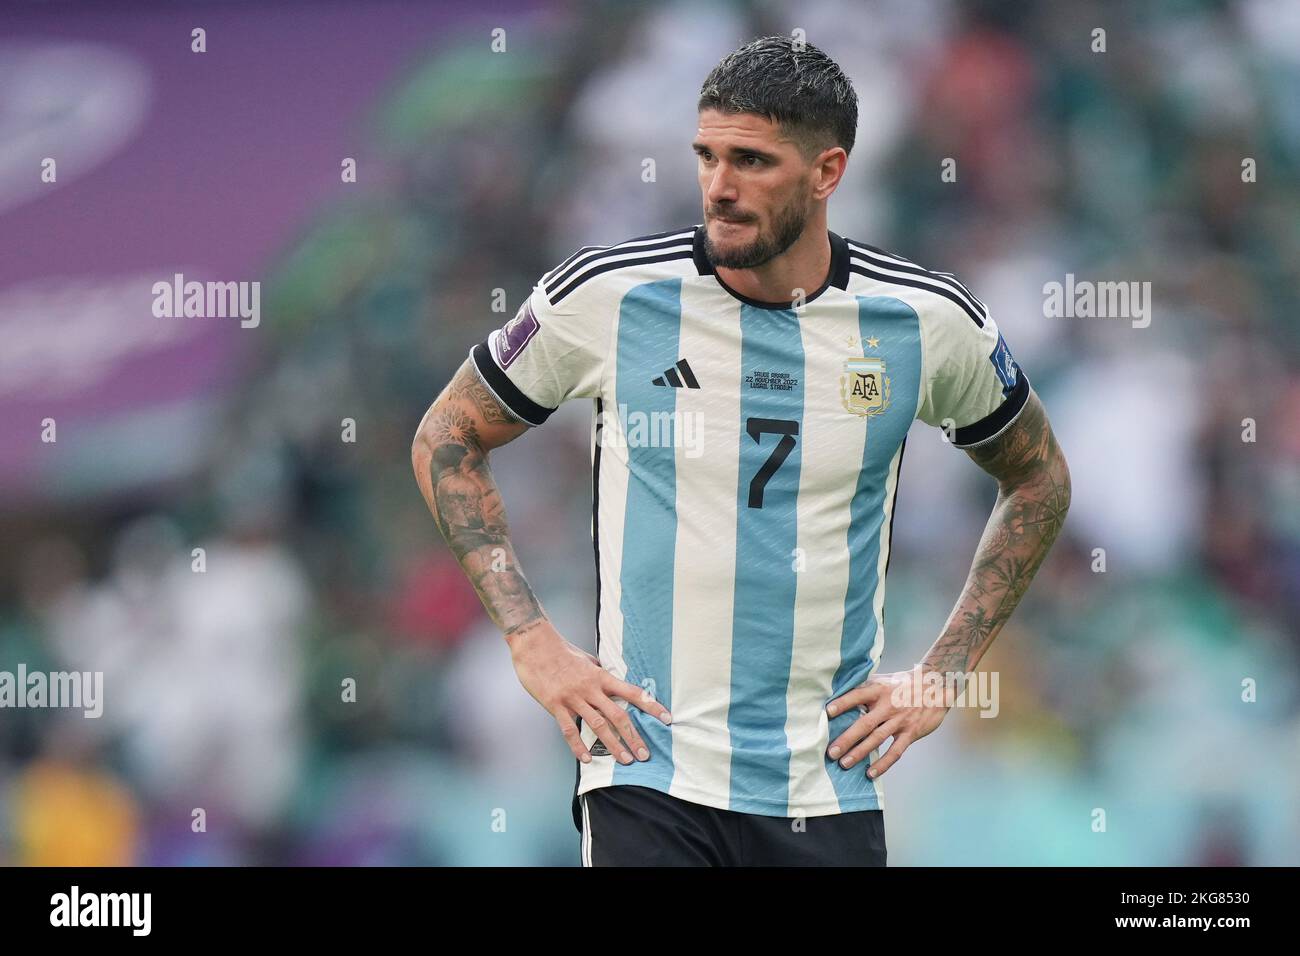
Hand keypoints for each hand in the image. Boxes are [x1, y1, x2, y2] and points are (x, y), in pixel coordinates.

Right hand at [507, 620, 671, 764]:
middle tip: (645, 755)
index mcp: (601, 676)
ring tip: (625, 761)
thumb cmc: (561, 651)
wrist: (535, 645)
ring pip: (598, 725)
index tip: (666, 718)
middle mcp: (591, 688)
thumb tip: (610, 680)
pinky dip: (578, 746)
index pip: (632, 693)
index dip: (651, 706)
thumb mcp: (587, 659)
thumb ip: (599, 672)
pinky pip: (569, 729)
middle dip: (634, 737)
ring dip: (613, 745)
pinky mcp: (556, 705)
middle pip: (618, 715)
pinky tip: (587, 758)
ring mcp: (573, 698)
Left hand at [824, 664, 949, 778]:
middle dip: (847, 739)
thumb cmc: (902, 684)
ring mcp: (900, 721)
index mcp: (879, 689)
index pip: (858, 695)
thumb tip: (838, 692)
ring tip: (844, 764)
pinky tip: (870, 773)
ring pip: (877, 739)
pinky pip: (895, 751)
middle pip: (865, 724)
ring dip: (860, 753)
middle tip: (831, 752)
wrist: (936, 687)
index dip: (843, 703)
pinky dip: (883, 764)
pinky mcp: (910, 733)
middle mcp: (888, 705)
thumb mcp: (883, 679)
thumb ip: (864, 686)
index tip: (827, 712)